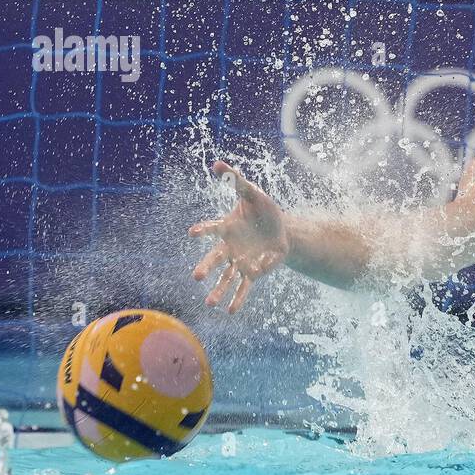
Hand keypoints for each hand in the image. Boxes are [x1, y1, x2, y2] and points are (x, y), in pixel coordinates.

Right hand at [188, 161, 289, 312]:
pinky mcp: (253, 272)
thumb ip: (236, 180)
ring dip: (219, 291)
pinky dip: (239, 298)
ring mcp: (240, 261)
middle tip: (196, 276)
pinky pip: (245, 286)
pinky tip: (232, 311)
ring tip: (210, 304)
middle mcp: (229, 248)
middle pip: (216, 259)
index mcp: (226, 228)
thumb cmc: (262, 210)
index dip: (204, 229)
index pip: (212, 228)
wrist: (281, 228)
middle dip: (207, 267)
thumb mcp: (253, 193)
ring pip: (227, 278)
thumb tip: (217, 163)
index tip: (193, 232)